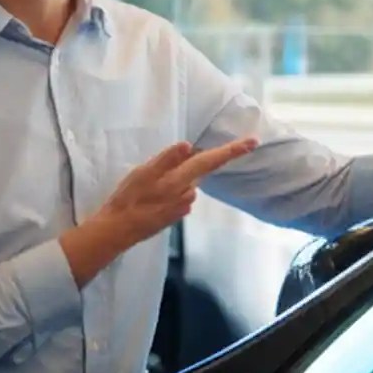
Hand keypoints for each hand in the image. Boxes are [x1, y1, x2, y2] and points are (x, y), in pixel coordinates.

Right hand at [95, 136, 258, 247]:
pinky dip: (169, 191)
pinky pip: (178, 195)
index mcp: (181, 180)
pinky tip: (151, 195)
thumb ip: (167, 159)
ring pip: (186, 183)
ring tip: (148, 183)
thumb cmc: (128, 199)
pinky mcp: (175, 215)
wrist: (118, 231)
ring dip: (174, 178)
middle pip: (197, 170)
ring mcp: (183, 207)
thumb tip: (188, 146)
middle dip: (186, 164)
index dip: (233, 150)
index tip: (253, 141)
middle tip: (159, 166)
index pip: (211, 161)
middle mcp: (188, 194)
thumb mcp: (142, 173)